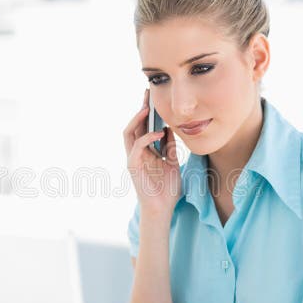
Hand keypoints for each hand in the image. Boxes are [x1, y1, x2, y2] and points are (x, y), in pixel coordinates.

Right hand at [123, 88, 181, 217]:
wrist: (162, 209)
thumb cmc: (167, 189)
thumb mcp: (173, 163)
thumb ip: (170, 147)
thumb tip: (170, 129)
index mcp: (145, 150)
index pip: (144, 126)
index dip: (147, 112)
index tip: (154, 97)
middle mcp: (136, 152)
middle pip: (134, 125)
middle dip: (140, 109)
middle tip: (147, 94)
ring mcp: (133, 158)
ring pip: (129, 133)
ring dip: (137, 120)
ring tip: (147, 108)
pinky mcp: (133, 167)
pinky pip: (136, 148)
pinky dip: (146, 138)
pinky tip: (159, 133)